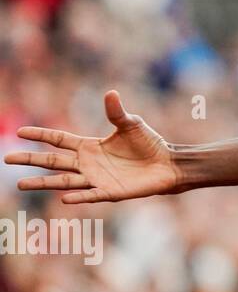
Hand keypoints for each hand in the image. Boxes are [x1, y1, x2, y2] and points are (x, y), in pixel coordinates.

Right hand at [5, 90, 180, 203]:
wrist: (167, 164)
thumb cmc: (148, 144)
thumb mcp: (132, 124)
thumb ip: (117, 113)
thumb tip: (110, 92)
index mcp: (89, 146)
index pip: (59, 139)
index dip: (40, 135)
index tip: (20, 132)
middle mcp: (88, 163)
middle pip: (52, 161)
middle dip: (30, 159)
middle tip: (8, 158)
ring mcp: (96, 179)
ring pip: (63, 181)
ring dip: (43, 183)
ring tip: (20, 184)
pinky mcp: (110, 192)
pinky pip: (90, 195)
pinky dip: (78, 196)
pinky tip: (64, 198)